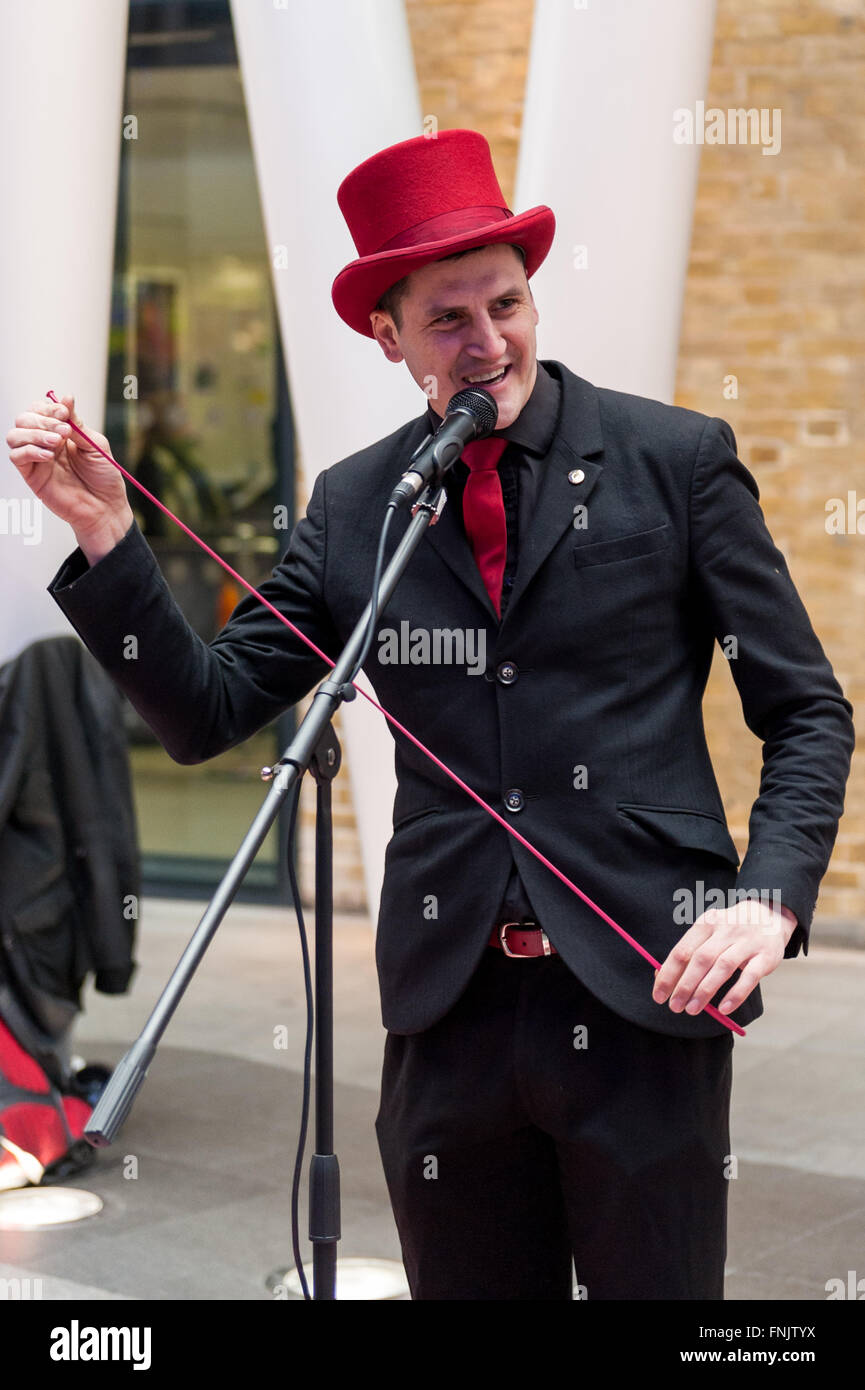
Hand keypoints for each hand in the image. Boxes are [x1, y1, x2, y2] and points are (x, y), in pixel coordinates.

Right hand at [6, 393, 132, 559]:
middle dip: (42, 420)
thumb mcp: (95, 444)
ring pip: (14, 435)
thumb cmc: (104, 477)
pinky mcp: (31, 476)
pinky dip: (29, 451)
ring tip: (57, 443)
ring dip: (34, 433)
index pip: (40, 410)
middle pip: (24, 418)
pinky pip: (16, 457)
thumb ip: (77, 423)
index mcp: (60, 432)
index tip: (64, 413)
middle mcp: (45, 443)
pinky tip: (49, 456)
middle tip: (65, 431)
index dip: (49, 407)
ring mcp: (36, 459)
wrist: (105, 507)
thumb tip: (66, 397)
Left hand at [653, 900, 797, 1017]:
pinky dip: (736, 994)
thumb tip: (661, 978)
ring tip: (692, 1009)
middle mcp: (725, 930)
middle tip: (674, 1007)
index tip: (659, 996)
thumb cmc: (730, 931)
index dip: (668, 975)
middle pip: (700, 959)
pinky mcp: (765, 956)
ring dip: (705, 990)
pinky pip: (749, 977)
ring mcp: (747, 942)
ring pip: (722, 967)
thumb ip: (688, 952)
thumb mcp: (708, 932)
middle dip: (684, 986)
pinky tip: (724, 1009)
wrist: (770, 916)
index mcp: (706, 924)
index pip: (682, 951)